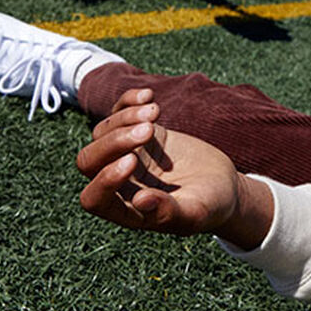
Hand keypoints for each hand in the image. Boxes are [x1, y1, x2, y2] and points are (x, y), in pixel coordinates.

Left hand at [76, 93, 273, 248]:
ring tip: (155, 111)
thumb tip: (139, 201)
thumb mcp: (194, 214)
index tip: (133, 161)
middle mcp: (118, 184)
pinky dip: (127, 102)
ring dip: (125, 118)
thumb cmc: (208, 207)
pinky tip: (149, 96)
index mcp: (125, 210)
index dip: (105, 180)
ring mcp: (124, 156)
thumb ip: (167, 212)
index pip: (94, 198)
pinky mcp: (138, 136)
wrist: (222, 186)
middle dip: (113, 142)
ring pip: (101, 133)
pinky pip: (117, 114)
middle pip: (89, 161)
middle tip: (149, 131)